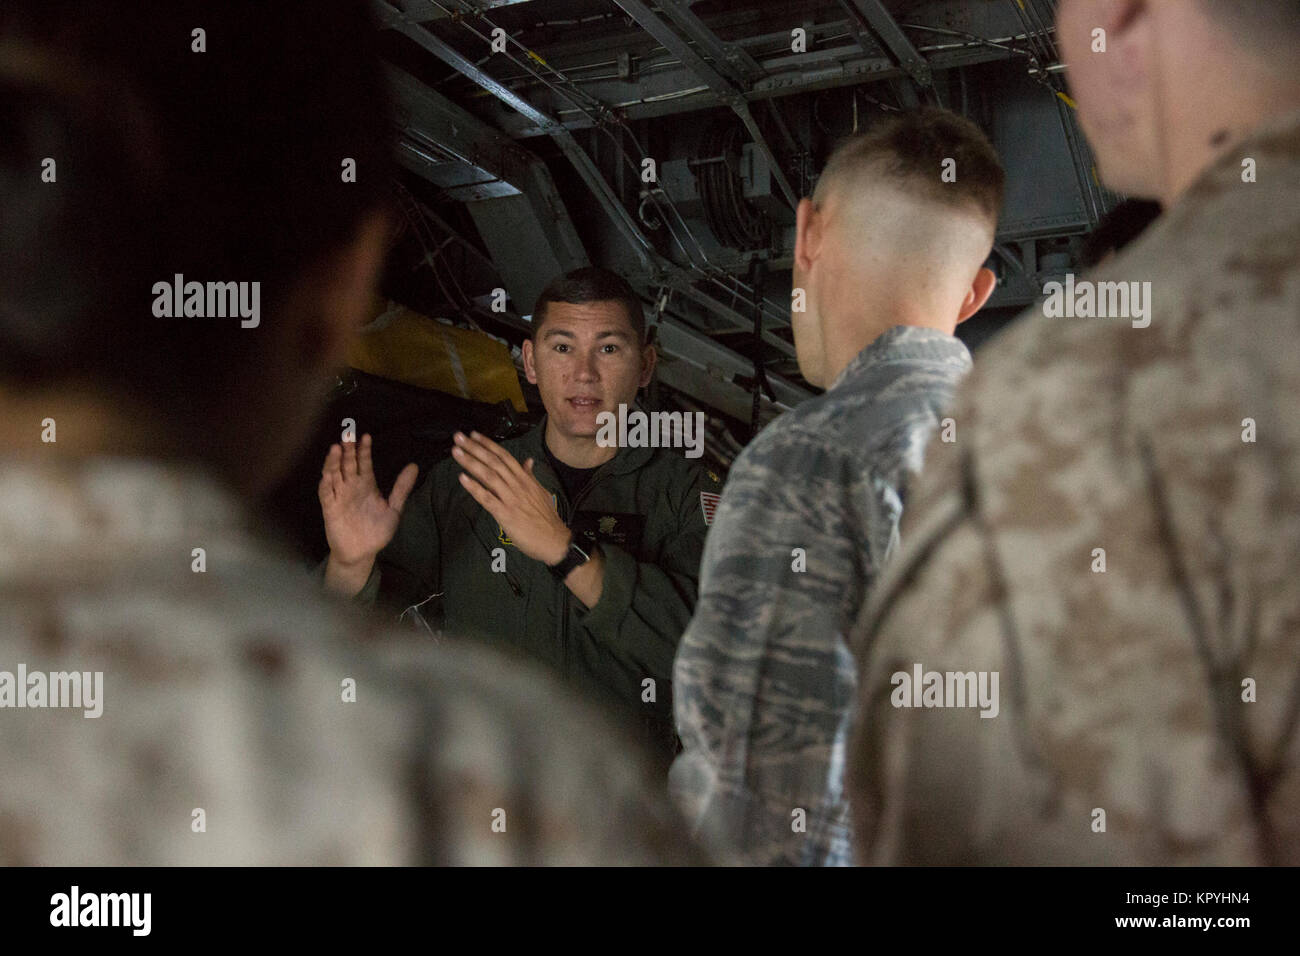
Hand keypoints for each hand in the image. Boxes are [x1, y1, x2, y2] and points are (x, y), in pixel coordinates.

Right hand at [318, 433, 418, 566]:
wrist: (362, 552)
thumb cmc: (377, 530)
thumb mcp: (394, 508)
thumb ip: (402, 488)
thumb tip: (414, 465)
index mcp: (366, 485)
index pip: (364, 463)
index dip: (364, 450)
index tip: (366, 436)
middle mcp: (351, 487)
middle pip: (348, 464)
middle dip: (348, 450)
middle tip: (348, 434)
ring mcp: (339, 496)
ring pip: (334, 475)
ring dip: (333, 462)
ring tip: (335, 448)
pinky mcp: (330, 509)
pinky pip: (326, 494)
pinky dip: (326, 484)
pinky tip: (327, 475)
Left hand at [452, 431, 570, 565]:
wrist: (554, 540)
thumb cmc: (547, 518)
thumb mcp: (540, 492)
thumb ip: (530, 476)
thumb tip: (528, 461)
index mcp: (525, 479)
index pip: (505, 457)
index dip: (488, 444)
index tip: (474, 435)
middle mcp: (518, 485)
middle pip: (494, 462)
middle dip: (475, 448)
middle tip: (459, 437)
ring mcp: (511, 499)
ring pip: (489, 476)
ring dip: (471, 462)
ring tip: (456, 452)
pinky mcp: (506, 514)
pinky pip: (487, 498)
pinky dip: (474, 487)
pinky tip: (462, 478)